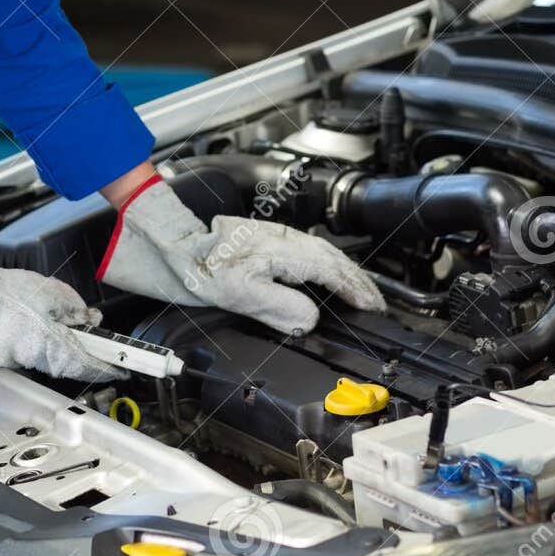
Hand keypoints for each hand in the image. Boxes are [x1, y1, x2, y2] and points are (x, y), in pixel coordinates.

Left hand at [95, 174, 384, 334]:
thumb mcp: (241, 296)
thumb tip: (311, 319)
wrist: (177, 244)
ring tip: (362, 292)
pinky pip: (312, 250)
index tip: (371, 308)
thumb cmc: (204, 270)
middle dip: (358, 282)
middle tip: (376, 304)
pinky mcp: (271, 237)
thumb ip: (281, 309)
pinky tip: (331, 275)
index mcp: (283, 253)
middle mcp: (286, 239)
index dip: (354, 290)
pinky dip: (330, 264)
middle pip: (333, 259)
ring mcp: (279, 235)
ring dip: (347, 273)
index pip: (330, 272)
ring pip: (324, 252)